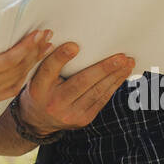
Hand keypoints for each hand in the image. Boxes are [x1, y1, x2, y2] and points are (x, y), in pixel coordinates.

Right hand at [0, 20, 51, 126]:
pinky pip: (11, 90)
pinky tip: (29, 70)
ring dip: (33, 62)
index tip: (37, 34)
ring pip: (18, 78)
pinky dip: (23, 78)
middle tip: (48, 34)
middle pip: (19, 67)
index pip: (9, 60)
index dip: (26, 47)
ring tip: (45, 48)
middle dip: (35, 50)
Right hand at [16, 43, 135, 138]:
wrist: (38, 121)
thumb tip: (70, 43)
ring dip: (115, 76)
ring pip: (97, 92)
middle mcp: (54, 103)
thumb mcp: (36, 75)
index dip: (61, 57)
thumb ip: (49, 59)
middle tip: (120, 57)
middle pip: (81, 82)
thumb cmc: (40, 89)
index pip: (49, 69)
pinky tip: (122, 75)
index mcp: (38, 88)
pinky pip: (101, 100)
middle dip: (103, 69)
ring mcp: (70, 114)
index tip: (74, 46)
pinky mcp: (83, 120)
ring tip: (127, 63)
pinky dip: (113, 86)